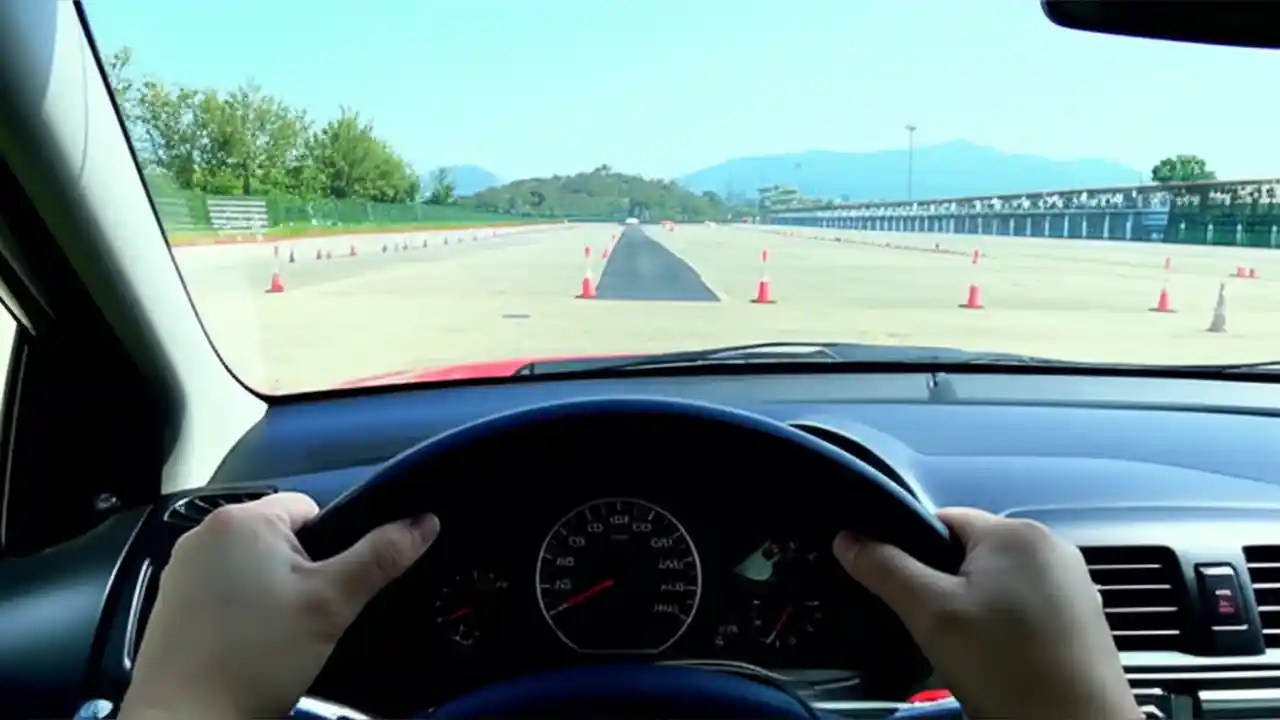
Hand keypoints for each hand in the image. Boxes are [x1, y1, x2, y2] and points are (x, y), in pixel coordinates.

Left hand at [120, 493, 438, 719]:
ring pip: (254, 566)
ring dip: (270, 592)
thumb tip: (424, 522)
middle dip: (299, 575)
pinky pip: (224, 589)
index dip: (330, 552)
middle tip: (300, 620)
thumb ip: (381, 557)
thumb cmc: (256, 658)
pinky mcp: (172, 599)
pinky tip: (244, 645)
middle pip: (282, 539)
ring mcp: (183, 567)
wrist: (186, 718)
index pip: (312, 510)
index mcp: (244, 519)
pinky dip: (240, 611)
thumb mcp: (332, 605)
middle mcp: (205, 532)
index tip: (322, 593)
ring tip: (271, 636)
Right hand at [834, 507, 1140, 719]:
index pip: (941, 521)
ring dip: (976, 609)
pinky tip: (1003, 658)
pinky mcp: (1083, 615)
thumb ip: (885, 568)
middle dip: (947, 587)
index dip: (913, 555)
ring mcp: (1073, 581)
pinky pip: (1026, 605)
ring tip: (974, 650)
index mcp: (1015, 531)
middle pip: (970, 553)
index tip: (910, 597)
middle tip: (941, 630)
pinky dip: (1006, 626)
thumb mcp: (930, 614)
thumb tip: (848, 538)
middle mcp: (1051, 545)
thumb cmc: (1005, 667)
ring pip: (997, 582)